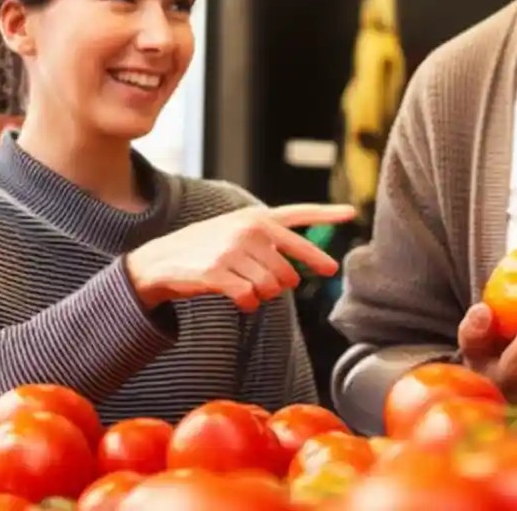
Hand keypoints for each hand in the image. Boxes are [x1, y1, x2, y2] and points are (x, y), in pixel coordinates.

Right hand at [125, 203, 355, 311]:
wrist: (163, 259)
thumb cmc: (207, 248)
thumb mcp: (237, 231)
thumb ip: (268, 243)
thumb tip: (298, 274)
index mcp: (258, 217)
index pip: (300, 214)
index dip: (327, 215)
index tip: (353, 214)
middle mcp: (249, 229)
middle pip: (289, 271)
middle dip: (282, 284)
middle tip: (266, 281)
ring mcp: (233, 249)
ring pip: (272, 288)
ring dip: (262, 295)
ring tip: (244, 285)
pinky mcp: (219, 271)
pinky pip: (250, 299)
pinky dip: (247, 304)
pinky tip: (236, 297)